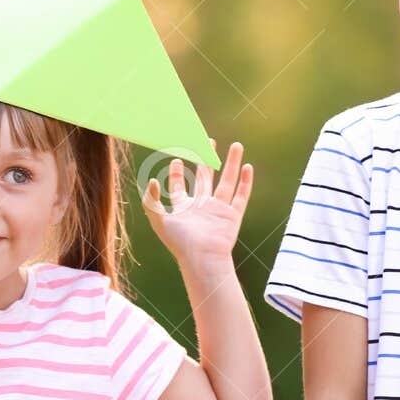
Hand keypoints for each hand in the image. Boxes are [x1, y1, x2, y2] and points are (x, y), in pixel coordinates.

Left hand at [141, 139, 251, 273]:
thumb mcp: (158, 220)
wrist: (202, 258)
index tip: (177, 160)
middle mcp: (202, 206)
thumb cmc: (179, 242)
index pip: (180, 186)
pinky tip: (248, 167)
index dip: (177, 173)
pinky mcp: (232, 216)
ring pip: (227, 181)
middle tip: (208, 141)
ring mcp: (218, 210)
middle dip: (206, 159)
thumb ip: (151, 201)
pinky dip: (246, 182)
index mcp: (183, 208)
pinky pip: (241, 196)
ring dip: (232, 163)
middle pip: (205, 177)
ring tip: (237, 145)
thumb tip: (151, 181)